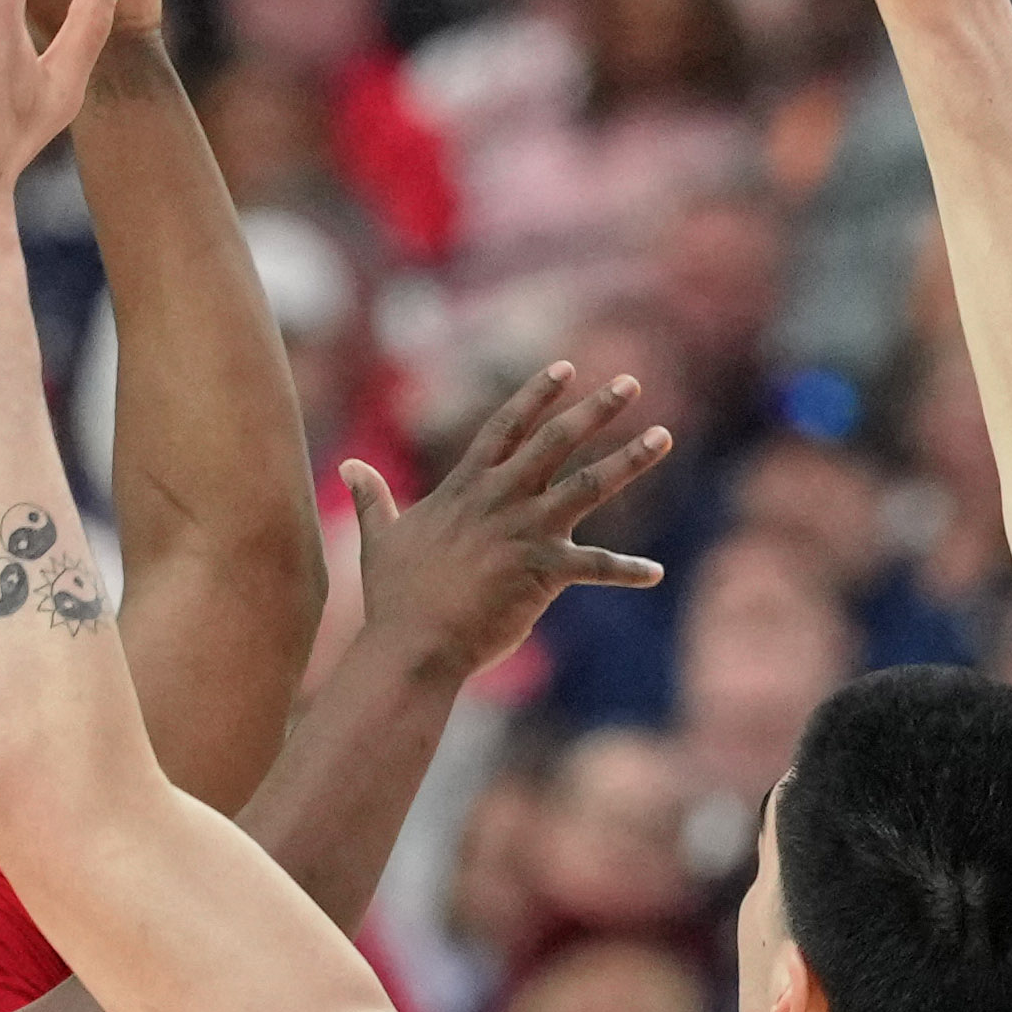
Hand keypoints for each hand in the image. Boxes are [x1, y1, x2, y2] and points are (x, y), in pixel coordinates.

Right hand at [345, 364, 670, 681]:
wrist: (413, 642)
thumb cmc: (395, 597)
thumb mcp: (381, 538)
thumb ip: (373, 498)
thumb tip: (348, 466)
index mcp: (466, 488)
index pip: (506, 427)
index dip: (536, 395)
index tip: (566, 368)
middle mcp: (500, 499)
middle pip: (556, 441)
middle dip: (596, 409)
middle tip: (631, 384)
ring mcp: (524, 531)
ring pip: (588, 485)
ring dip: (629, 459)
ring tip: (663, 436)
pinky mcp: (543, 570)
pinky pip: (596, 567)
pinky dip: (627, 571)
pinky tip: (655, 573)